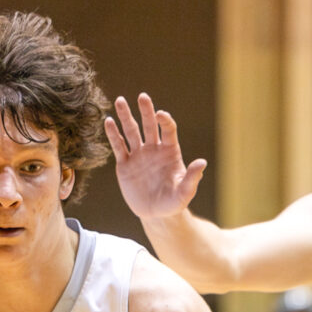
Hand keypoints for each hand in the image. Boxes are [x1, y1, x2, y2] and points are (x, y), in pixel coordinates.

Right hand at [106, 93, 206, 221]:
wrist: (156, 214)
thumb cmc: (173, 203)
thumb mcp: (184, 193)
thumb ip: (192, 178)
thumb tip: (202, 163)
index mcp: (170, 152)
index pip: (168, 130)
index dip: (165, 121)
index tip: (160, 114)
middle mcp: (154, 149)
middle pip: (150, 125)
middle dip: (146, 111)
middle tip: (143, 96)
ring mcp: (139, 155)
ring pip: (131, 132)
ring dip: (125, 117)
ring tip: (119, 101)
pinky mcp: (125, 165)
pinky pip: (118, 147)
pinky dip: (113, 134)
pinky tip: (108, 121)